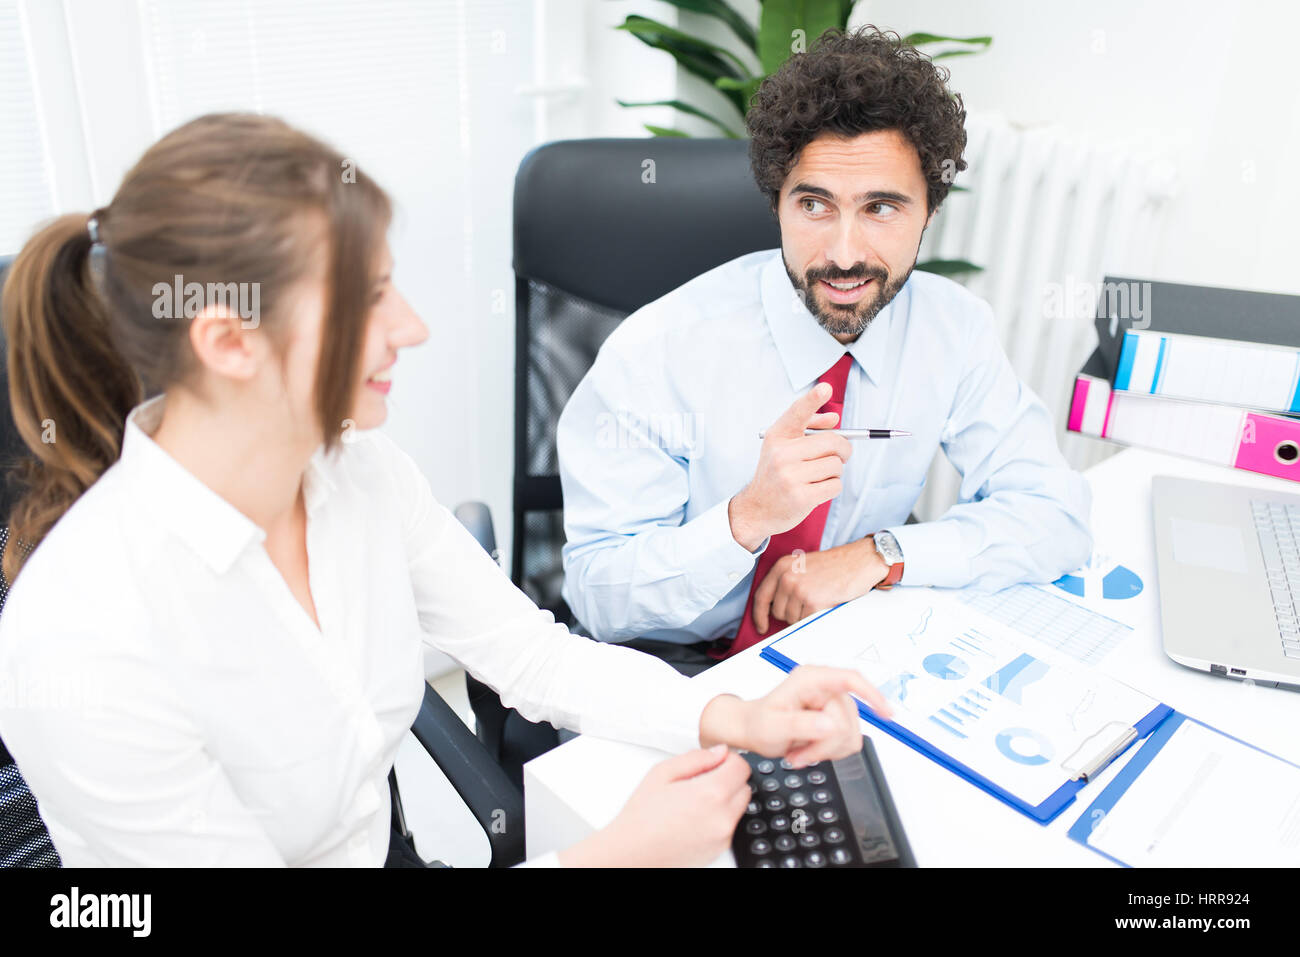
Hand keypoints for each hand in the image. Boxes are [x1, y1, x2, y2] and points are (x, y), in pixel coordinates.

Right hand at [557, 745, 751, 866]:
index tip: (714, 762)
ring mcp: (723, 836)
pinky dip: (719, 818)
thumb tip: (720, 752)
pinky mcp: (720, 849)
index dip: (728, 759)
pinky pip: (730, 825)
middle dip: (728, 779)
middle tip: (701, 781)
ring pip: (739, 807)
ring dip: (726, 799)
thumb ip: (696, 758)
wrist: (632, 854)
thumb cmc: (641, 816)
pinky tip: (694, 818)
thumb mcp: (662, 773)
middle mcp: (723, 817)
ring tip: (695, 801)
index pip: (741, 766)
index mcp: (711, 793)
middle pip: (744, 787)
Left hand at [699, 665, 892, 767]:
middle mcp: (826, 688)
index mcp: (810, 679)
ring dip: (826, 751)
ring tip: (800, 752)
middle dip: (824, 744)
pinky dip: (831, 753)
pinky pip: (849, 743)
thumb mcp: (772, 726)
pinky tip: (810, 751)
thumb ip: (801, 724)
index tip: (886, 713)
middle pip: (847, 720)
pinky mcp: (838, 721)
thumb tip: (830, 724)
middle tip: (798, 754)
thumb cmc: (759, 723)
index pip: (849, 679)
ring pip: (851, 735)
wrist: (754, 731)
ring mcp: (834, 705)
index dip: (871, 694)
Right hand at [728, 383, 851, 550]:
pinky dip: (832, 487)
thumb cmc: (775, 474)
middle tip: (840, 456)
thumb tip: (835, 419)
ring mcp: (790, 476)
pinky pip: (835, 485)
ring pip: (836, 465)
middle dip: (844, 450)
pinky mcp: (801, 497)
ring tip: (818, 477)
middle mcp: (781, 454)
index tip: (825, 388)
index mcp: (777, 437)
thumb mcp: (783, 447)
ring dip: (835, 472)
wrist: (757, 509)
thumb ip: (809, 429)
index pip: (797, 413)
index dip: (813, 399)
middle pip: (832, 442)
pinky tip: (816, 490)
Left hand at [751, 537, 889, 633]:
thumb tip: (774, 607)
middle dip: (790, 613)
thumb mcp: (802, 565)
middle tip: (808, 602)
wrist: (858, 561)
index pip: (761, 596)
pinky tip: (824, 603)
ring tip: (819, 598)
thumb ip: (785, 581)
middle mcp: (786, 577)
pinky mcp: (812, 602)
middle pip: (777, 611)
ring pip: (791, 619)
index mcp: (782, 566)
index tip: (761, 625)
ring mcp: (798, 589)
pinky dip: (814, 617)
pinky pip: (805, 621)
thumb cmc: (834, 565)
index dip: (759, 615)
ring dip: (803, 615)